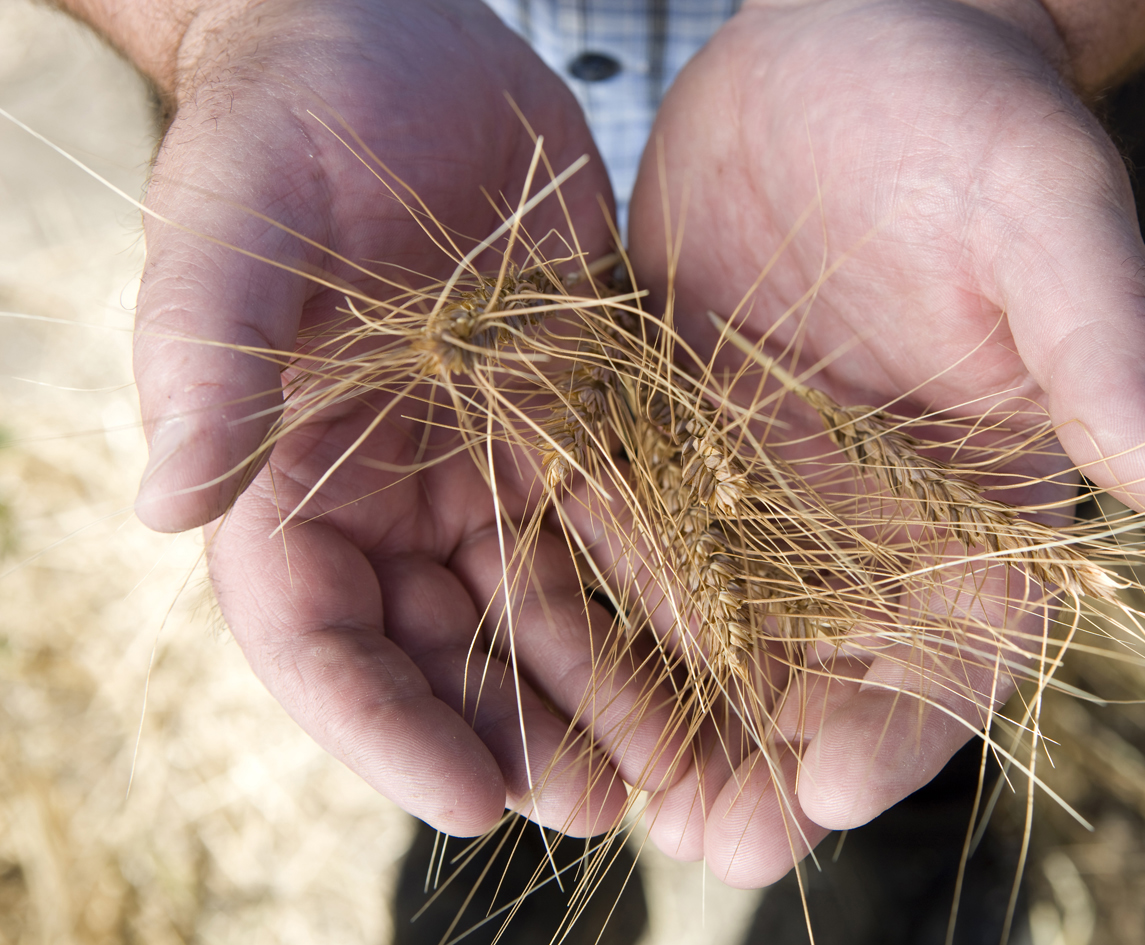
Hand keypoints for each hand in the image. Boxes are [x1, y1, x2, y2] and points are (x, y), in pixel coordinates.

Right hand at [130, 0, 684, 835]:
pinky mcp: (571, 407)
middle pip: (451, 646)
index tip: (472, 801)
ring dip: (607, 686)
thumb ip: (207, 364)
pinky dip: (662, 584)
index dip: (389, 729)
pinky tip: (719, 644)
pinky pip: (620, 514)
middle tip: (598, 807)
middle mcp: (391, 490)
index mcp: (289, 479)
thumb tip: (163, 503)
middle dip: (521, 732)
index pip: (324, 640)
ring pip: (548, 601)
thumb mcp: (232, 233)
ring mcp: (485, 454)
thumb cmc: (282, 127)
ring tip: (676, 762)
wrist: (390, 44)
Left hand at [628, 0, 1144, 884]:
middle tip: (714, 841)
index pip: (965, 642)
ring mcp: (761, 479)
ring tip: (619, 798)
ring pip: (720, 628)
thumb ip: (1102, 348)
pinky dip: (597, 600)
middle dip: (772, 760)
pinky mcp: (670, 428)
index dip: (911, 721)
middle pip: (832, 668)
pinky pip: (632, 532)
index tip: (842, 786)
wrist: (850, 42)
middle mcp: (868, 511)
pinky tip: (544, 659)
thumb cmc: (973, 115)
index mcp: (982, 493)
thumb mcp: (1047, 215)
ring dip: (674, 716)